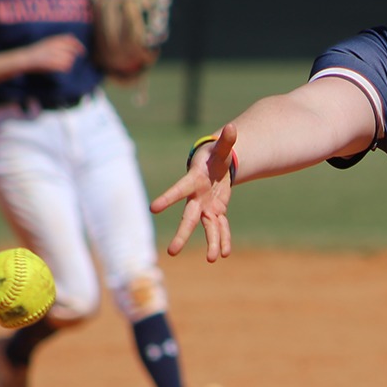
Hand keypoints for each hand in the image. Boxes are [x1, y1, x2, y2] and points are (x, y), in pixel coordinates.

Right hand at [28, 34, 85, 73]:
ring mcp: (53, 54)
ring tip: (59, 64)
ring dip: (67, 63)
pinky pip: (65, 67)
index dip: (79, 46)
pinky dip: (64, 68)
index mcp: (53, 39)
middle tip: (68, 60)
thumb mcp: (47, 42)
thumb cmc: (37, 51)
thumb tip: (73, 39)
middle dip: (72, 56)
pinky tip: (59, 68)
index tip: (83, 52)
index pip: (71, 40)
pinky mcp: (52, 63)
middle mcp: (54, 45)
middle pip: (72, 52)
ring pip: (70, 60)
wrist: (25, 58)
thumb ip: (59, 40)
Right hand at [151, 122, 238, 261]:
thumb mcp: (221, 149)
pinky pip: (220, 227)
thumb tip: (232, 128)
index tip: (153, 208)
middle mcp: (197, 198)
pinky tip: (224, 253)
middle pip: (188, 218)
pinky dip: (223, 239)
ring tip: (212, 259)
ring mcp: (206, 207)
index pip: (179, 190)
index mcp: (194, 181)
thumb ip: (226, 141)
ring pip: (207, 227)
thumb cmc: (214, 156)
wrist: (215, 167)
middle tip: (172, 252)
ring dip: (211, 242)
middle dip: (182, 234)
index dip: (167, 198)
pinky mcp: (216, 212)